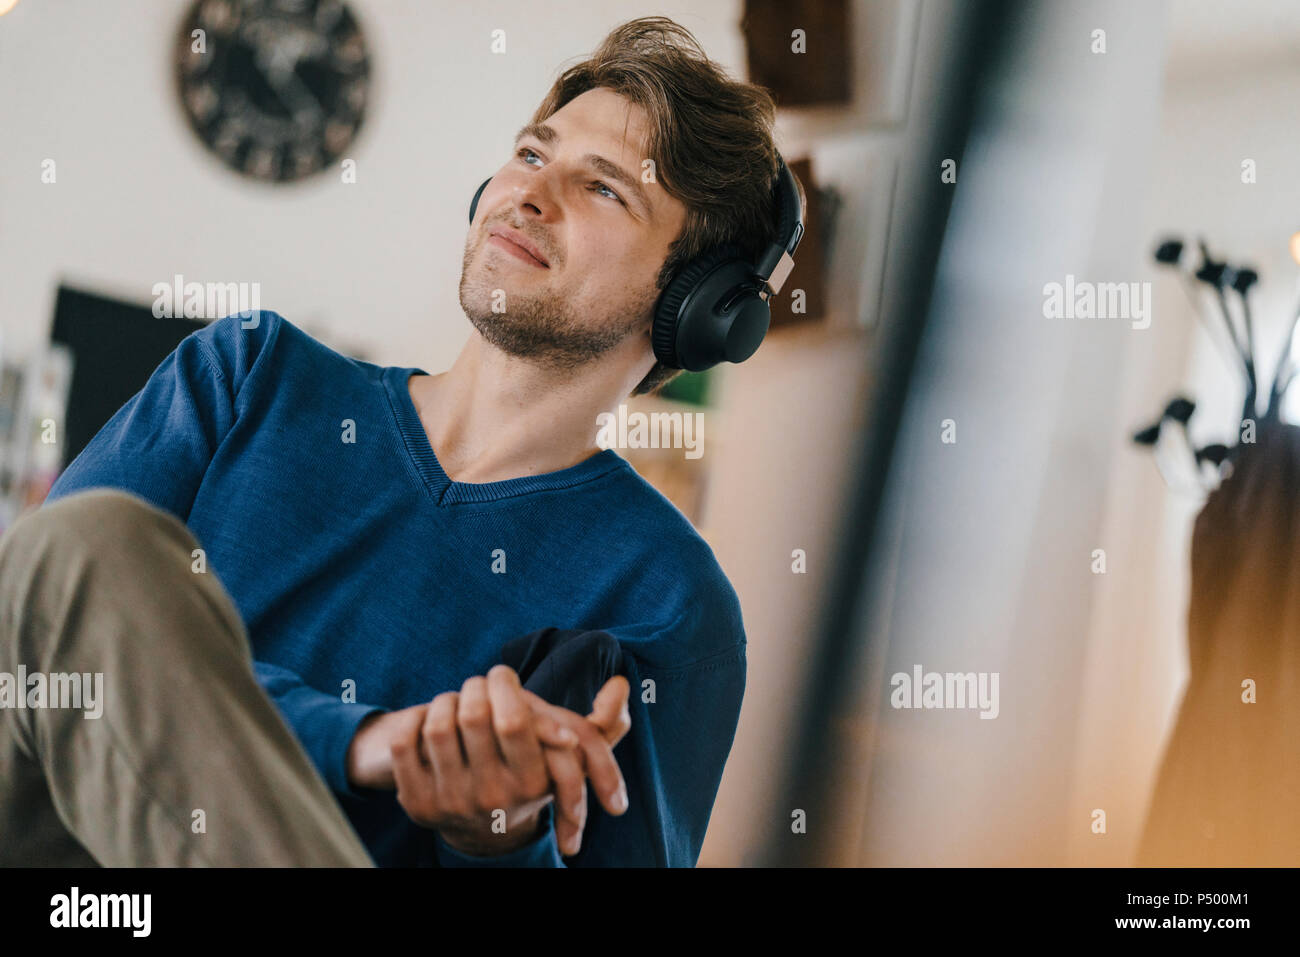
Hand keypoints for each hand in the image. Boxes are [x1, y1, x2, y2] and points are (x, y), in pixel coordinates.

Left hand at [391, 666, 630, 856]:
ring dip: (445, 701)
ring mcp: (450, 802)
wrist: (481, 825)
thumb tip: (624, 685)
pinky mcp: (415, 802)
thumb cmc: (530, 774)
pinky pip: (404, 743)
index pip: (512, 720)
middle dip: (474, 688)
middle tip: (477, 686)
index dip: (503, 685)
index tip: (503, 676)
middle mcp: (491, 797)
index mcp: (531, 781)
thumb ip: (606, 724)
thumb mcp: (572, 757)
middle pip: (473, 715)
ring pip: (438, 725)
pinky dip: (414, 720)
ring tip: (455, 702)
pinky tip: (428, 720)